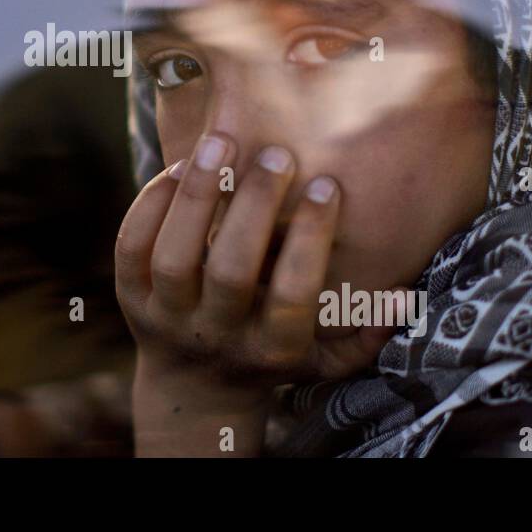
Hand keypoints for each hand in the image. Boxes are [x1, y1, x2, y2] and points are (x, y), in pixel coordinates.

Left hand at [114, 132, 394, 453]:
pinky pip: (132, 247)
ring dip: (197, 196)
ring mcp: (168, 317)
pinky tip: (179, 166)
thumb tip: (402, 291)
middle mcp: (216, 335)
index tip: (326, 185)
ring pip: (174, 258)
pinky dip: (152, 204)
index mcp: (270, 348)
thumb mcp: (325, 359)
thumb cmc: (273, 355)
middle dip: (254, 208)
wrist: (194, 388)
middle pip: (231, 272)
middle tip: (277, 155)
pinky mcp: (129, 298)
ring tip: (219, 143)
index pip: (292, 296)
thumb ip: (363, 330)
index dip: (310, 240)